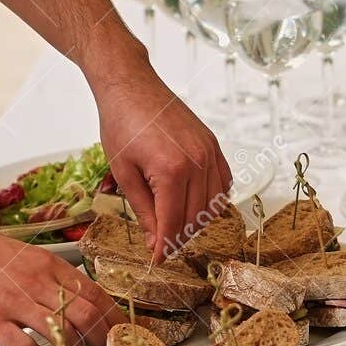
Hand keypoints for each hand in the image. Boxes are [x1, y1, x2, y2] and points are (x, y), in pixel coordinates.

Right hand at [0, 222, 122, 345]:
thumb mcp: (21, 253)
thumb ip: (47, 274)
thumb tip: (72, 297)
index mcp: (47, 264)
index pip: (95, 293)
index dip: (114, 317)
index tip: (121, 332)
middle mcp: (37, 282)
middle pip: (87, 315)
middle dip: (101, 339)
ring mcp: (14, 302)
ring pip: (63, 333)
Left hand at [89, 55, 231, 259]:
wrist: (131, 86)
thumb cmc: (121, 124)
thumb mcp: (124, 173)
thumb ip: (143, 210)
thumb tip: (154, 242)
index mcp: (171, 172)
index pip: (173, 223)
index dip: (165, 247)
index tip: (158, 260)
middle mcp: (197, 163)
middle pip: (194, 218)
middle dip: (178, 237)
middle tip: (162, 246)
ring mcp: (210, 153)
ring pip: (212, 205)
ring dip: (196, 221)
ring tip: (176, 226)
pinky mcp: (213, 145)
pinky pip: (223, 183)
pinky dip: (213, 199)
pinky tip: (195, 204)